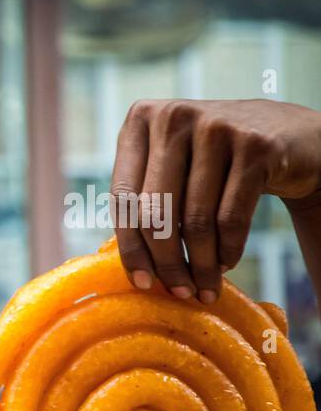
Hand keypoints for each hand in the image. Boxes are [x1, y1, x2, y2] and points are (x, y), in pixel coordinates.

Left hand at [111, 98, 320, 301]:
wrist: (288, 134)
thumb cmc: (214, 162)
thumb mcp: (172, 164)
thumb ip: (144, 196)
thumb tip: (126, 266)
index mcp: (141, 119)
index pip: (122, 197)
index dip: (130, 247)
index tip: (141, 284)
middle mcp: (174, 117)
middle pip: (156, 212)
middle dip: (167, 263)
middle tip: (178, 293)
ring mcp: (216, 126)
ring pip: (195, 220)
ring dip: (201, 265)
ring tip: (203, 289)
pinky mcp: (255, 146)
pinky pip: (231, 217)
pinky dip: (228, 249)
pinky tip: (226, 264)